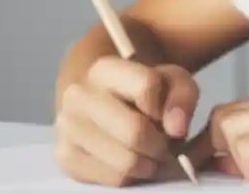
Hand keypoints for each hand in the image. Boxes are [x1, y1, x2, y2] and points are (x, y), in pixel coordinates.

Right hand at [55, 57, 198, 185]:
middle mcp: (78, 95)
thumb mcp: (171, 81)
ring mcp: (67, 128)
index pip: (146, 86)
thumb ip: (182, 96)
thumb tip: (176, 129)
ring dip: (149, 164)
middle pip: (135, 132)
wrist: (100, 103)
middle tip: (166, 146)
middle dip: (160, 145)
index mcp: (103, 69)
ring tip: (150, 153)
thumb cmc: (142, 92)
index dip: (166, 107)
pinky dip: (131, 176)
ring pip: (126, 162)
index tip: (165, 114)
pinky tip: (132, 161)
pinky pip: (114, 179)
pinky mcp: (65, 158)